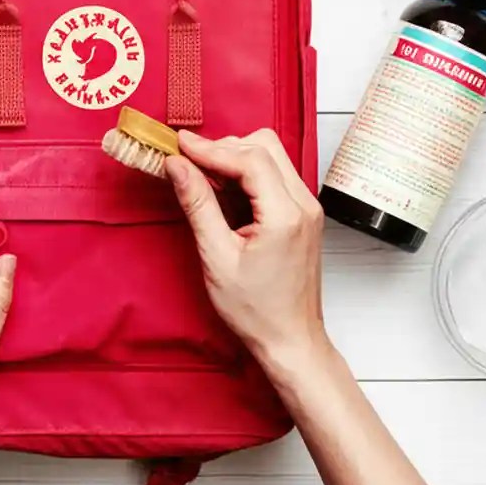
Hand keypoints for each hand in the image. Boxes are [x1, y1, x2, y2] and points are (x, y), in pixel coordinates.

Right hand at [164, 129, 327, 363]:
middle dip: (224, 148)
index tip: (179, 144)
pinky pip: (276, 177)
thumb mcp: (217, 258)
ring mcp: (308, 208)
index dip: (211, 147)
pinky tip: (224, 193)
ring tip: (204, 178)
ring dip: (236, 159)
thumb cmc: (257, 311)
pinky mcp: (303, 214)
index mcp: (286, 215)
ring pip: (272, 157)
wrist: (291, 340)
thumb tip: (177, 166)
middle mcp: (304, 204)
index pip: (250, 159)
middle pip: (265, 147)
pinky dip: (248, 175)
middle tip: (189, 162)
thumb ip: (198, 205)